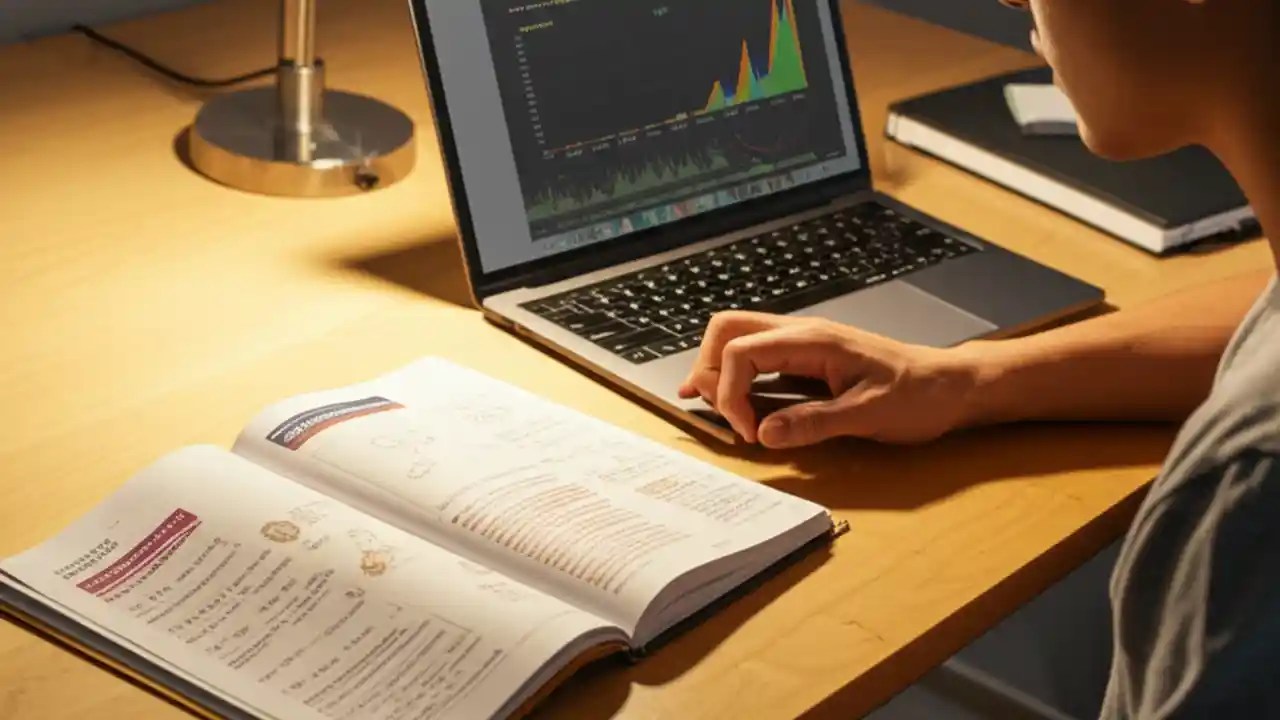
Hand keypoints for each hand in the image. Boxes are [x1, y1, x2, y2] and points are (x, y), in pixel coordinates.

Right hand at [678, 312, 982, 447]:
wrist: (949, 386)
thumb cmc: (918, 396)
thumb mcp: (871, 415)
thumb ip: (816, 423)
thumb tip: (765, 433)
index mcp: (813, 340)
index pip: (741, 350)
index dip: (730, 393)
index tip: (750, 433)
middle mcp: (801, 332)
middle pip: (727, 328)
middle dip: (709, 370)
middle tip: (722, 414)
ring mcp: (801, 341)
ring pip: (736, 337)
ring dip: (718, 371)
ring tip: (722, 410)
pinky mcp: (805, 356)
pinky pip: (755, 354)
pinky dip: (732, 374)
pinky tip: (725, 399)